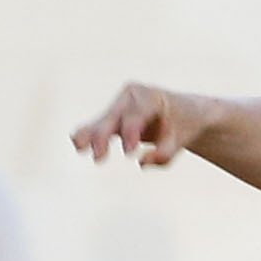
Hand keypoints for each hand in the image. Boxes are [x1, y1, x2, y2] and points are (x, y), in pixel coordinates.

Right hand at [71, 83, 218, 165]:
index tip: (129, 153)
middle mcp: (132, 97)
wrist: (184, 112)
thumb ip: (165, 153)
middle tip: (99, 157)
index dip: (131, 132)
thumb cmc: (183, 125)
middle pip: (114, 116)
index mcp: (151, 97)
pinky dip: (88, 133)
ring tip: (79, 148)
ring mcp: (120, 105)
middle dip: (105, 135)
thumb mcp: (181, 140)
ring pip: (103, 121)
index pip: (136, 115)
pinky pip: (98, 125)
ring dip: (91, 135)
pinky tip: (76, 143)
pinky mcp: (114, 117)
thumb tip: (141, 163)